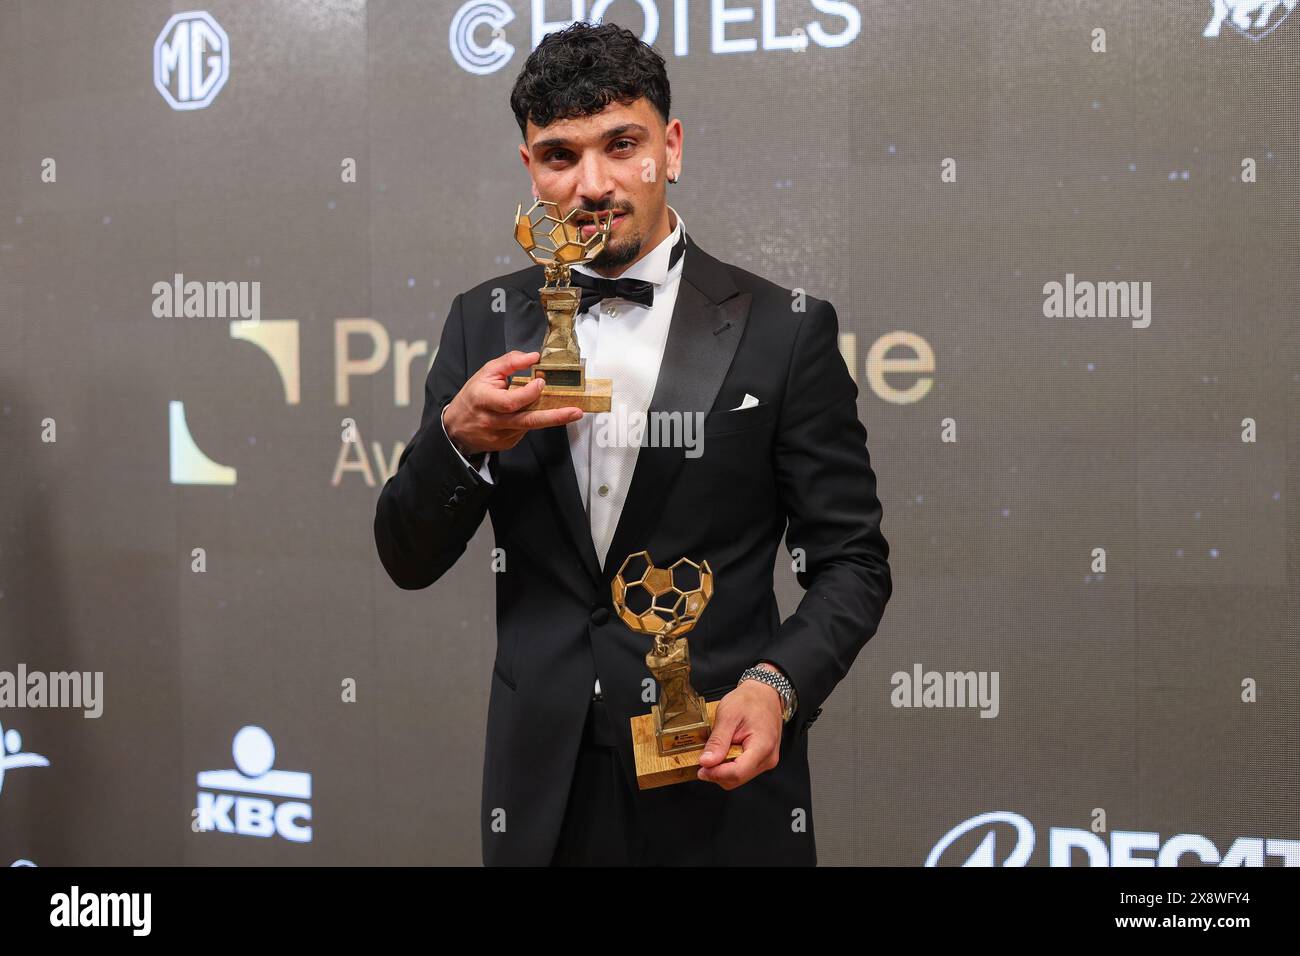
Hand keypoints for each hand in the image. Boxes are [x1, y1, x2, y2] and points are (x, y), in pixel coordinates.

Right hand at [443, 351, 582, 455]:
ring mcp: (499, 436)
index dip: (528, 393)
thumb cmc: (474, 395)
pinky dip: (531, 421)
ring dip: (549, 417)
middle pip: (526, 421)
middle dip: (554, 416)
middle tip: (576, 412)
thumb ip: (510, 362)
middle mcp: (492, 421)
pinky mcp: (506, 444)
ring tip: (571, 411)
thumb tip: (534, 356)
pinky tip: (529, 413)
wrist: (456, 426)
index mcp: (484, 399)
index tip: (541, 382)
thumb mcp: (486, 372)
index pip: (510, 401)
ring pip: (529, 426)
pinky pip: (524, 431)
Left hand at [696, 677, 783, 788]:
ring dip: (723, 769)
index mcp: (762, 747)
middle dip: (717, 772)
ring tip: (717, 750)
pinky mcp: (763, 760)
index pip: (736, 773)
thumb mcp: (728, 716)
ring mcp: (767, 761)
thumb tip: (706, 762)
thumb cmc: (750, 700)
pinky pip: (743, 770)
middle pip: (737, 779)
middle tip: (704, 758)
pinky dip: (729, 765)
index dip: (715, 774)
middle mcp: (768, 759)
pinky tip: (725, 751)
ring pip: (739, 777)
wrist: (765, 693)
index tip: (701, 768)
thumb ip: (718, 741)